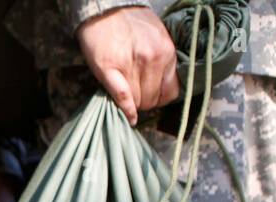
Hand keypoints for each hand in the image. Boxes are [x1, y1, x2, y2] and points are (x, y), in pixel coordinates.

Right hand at [77, 6, 178, 125]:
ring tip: (128, 96)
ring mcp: (131, 65)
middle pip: (153, 99)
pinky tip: (128, 117)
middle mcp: (152, 59)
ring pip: (138, 101)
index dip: (161, 98)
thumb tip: (164, 83)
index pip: (170, 92)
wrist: (105, 9)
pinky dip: (126, 110)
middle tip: (138, 97)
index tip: (153, 97)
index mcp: (166, 52)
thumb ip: (163, 58)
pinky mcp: (110, 69)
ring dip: (134, 104)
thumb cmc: (130, 22)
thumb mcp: (157, 37)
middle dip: (146, 102)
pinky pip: (123, 97)